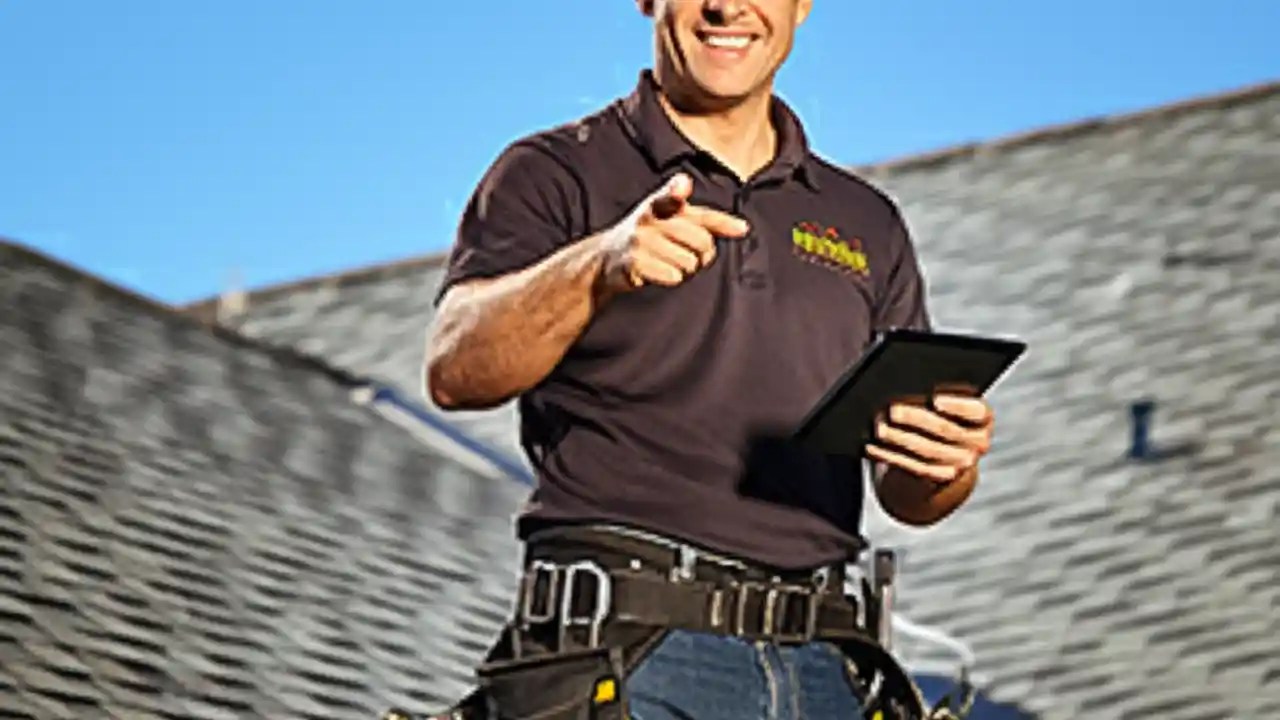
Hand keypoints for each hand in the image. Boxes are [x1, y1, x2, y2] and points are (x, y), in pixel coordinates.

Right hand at [599, 173, 749, 290]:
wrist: (605, 258)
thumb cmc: (649, 235)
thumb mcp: (670, 217)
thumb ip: (705, 217)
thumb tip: (743, 228)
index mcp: (660, 203)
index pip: (681, 201)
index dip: (693, 201)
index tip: (704, 201)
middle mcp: (649, 218)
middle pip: (701, 241)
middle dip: (702, 253)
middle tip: (685, 252)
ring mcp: (640, 241)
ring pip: (690, 263)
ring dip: (684, 269)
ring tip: (667, 261)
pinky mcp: (634, 263)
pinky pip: (673, 277)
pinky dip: (671, 278)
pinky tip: (657, 272)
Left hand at [866, 394, 993, 482]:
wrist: (943, 454)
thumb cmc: (937, 414)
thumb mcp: (942, 401)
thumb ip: (933, 390)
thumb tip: (905, 381)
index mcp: (984, 417)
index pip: (976, 410)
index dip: (956, 405)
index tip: (934, 399)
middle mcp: (979, 442)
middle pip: (945, 429)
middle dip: (916, 418)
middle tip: (892, 410)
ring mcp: (963, 463)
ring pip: (927, 449)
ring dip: (899, 438)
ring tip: (878, 427)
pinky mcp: (943, 478)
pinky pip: (915, 467)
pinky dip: (891, 456)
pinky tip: (872, 447)